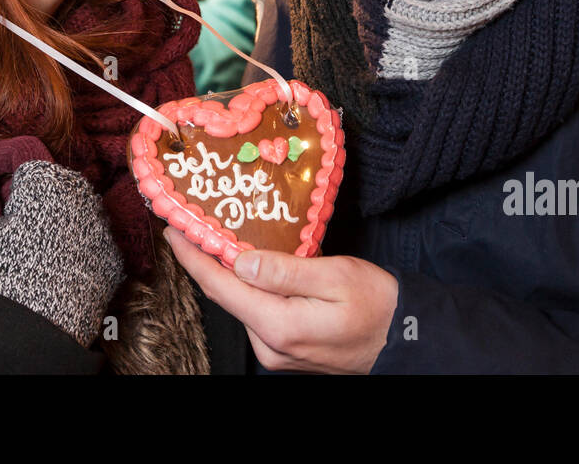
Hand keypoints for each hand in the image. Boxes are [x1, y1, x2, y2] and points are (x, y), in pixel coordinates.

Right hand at [0, 161, 124, 347]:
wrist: (32, 340)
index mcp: (48, 183)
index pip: (25, 150)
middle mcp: (84, 198)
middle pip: (53, 177)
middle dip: (26, 187)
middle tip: (0, 213)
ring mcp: (103, 229)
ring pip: (74, 205)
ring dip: (50, 212)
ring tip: (23, 242)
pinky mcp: (113, 259)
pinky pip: (90, 235)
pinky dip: (70, 240)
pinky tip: (48, 263)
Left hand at [165, 228, 396, 373]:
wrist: (405, 340)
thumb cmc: (378, 305)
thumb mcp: (335, 276)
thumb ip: (284, 270)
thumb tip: (239, 263)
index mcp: (279, 325)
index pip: (221, 287)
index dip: (193, 257)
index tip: (173, 230)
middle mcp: (270, 346)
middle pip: (227, 297)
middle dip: (206, 261)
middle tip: (191, 225)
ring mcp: (277, 352)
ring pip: (242, 304)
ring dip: (229, 273)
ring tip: (219, 238)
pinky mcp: (286, 351)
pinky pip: (258, 314)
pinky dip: (249, 289)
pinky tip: (250, 266)